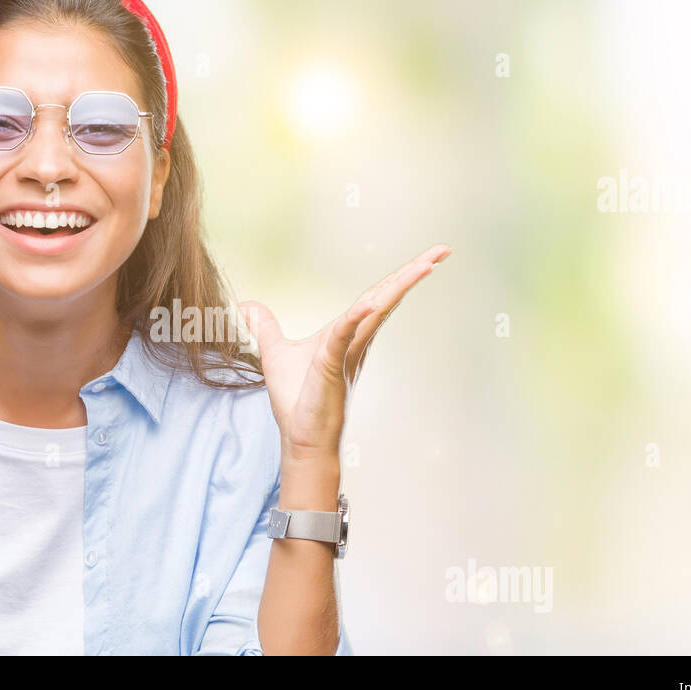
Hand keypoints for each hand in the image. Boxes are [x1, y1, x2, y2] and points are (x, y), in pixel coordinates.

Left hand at [240, 244, 452, 461]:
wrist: (300, 438)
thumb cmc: (295, 401)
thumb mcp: (275, 352)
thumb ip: (266, 327)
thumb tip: (247, 305)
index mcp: (347, 334)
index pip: (376, 297)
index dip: (399, 277)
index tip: (426, 259)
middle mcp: (355, 340)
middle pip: (387, 297)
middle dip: (414, 272)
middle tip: (443, 250)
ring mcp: (346, 351)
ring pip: (376, 310)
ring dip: (399, 286)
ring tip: (426, 265)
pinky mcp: (331, 364)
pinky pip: (345, 334)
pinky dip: (358, 317)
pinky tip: (370, 301)